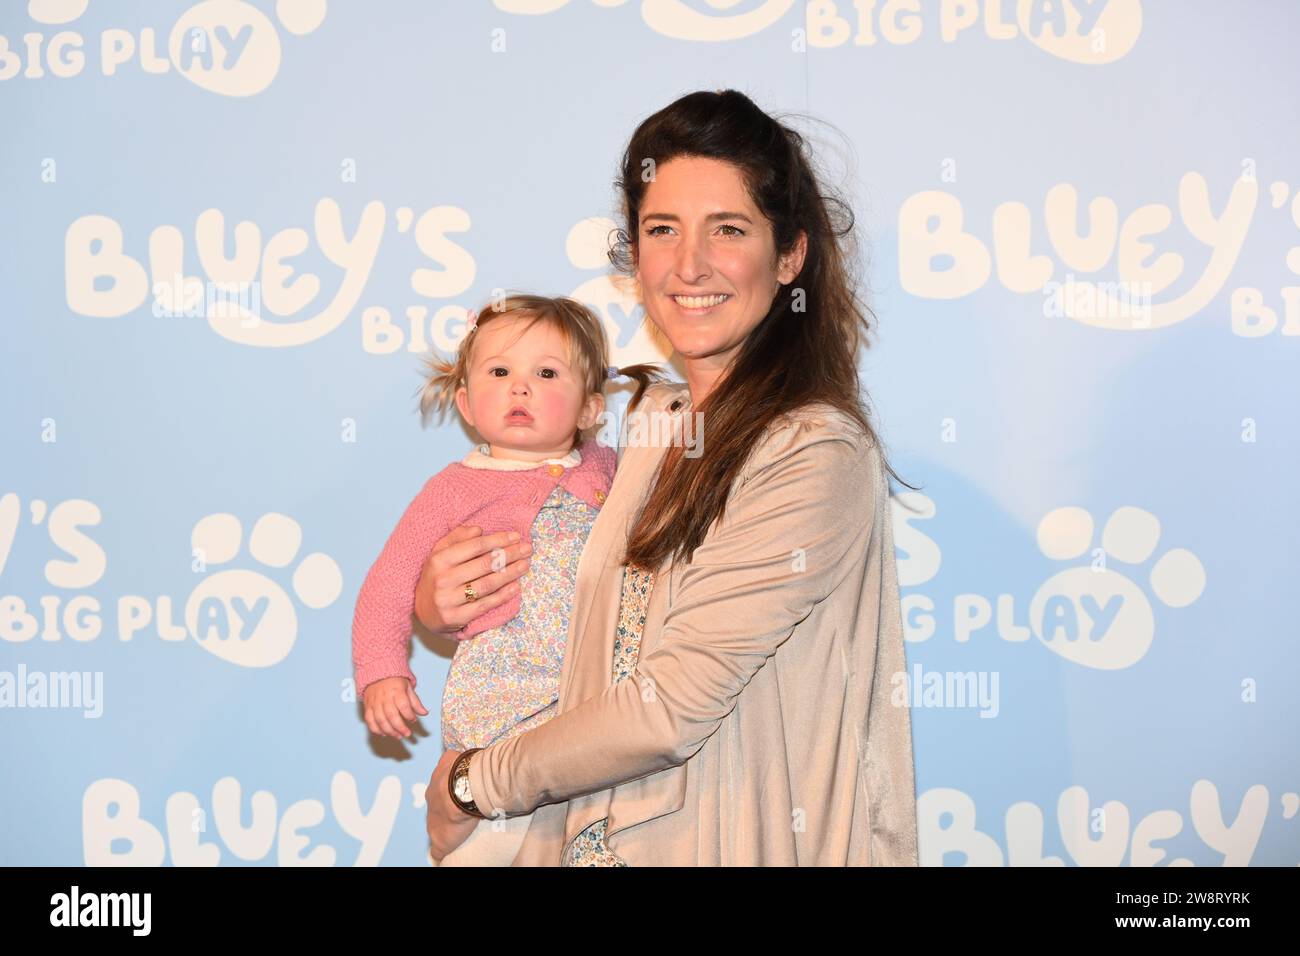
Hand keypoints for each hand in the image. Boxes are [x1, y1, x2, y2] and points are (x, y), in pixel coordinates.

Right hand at [362, 676, 427, 738]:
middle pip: (391, 715)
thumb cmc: (394, 680)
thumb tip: (424, 713)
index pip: (403, 706)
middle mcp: (384, 697)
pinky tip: (384, 733)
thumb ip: (415, 702)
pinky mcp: (367, 706)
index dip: (409, 715)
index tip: (413, 720)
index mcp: (396, 691)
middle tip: (407, 734)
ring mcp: (375, 702)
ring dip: (389, 731)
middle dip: (400, 727)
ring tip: (398, 736)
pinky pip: (369, 720)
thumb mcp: (408, 687)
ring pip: (380, 720)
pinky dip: (376, 729)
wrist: (377, 671)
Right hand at [414, 525, 532, 635]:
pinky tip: (515, 587)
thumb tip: (479, 530)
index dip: (498, 540)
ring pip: (487, 584)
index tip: (516, 537)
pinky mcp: (456, 617)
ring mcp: (449, 600)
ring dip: (510, 574)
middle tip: (527, 550)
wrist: (423, 610)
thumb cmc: (436, 576)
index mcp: (439, 560)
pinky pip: (485, 604)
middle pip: (484, 564)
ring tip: (525, 565)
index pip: (475, 546)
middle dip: (509, 555)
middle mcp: (443, 579)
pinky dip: (503, 595)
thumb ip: (457, 537)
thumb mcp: (440, 553)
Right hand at [426, 749, 480, 861]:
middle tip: (467, 799)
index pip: (436, 810)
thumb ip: (438, 848)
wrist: (465, 791)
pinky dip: (460, 761)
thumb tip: (435, 857)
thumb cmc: (455, 816)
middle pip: (440, 792)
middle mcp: (431, 788)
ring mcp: (439, 772)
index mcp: (431, 805)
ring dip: (455, 779)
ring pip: (446, 775)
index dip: (446, 813)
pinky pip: (452, 758)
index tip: (457, 816)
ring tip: (473, 784)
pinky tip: (472, 766)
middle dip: (450, 796)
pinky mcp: (449, 758)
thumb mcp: (444, 840)